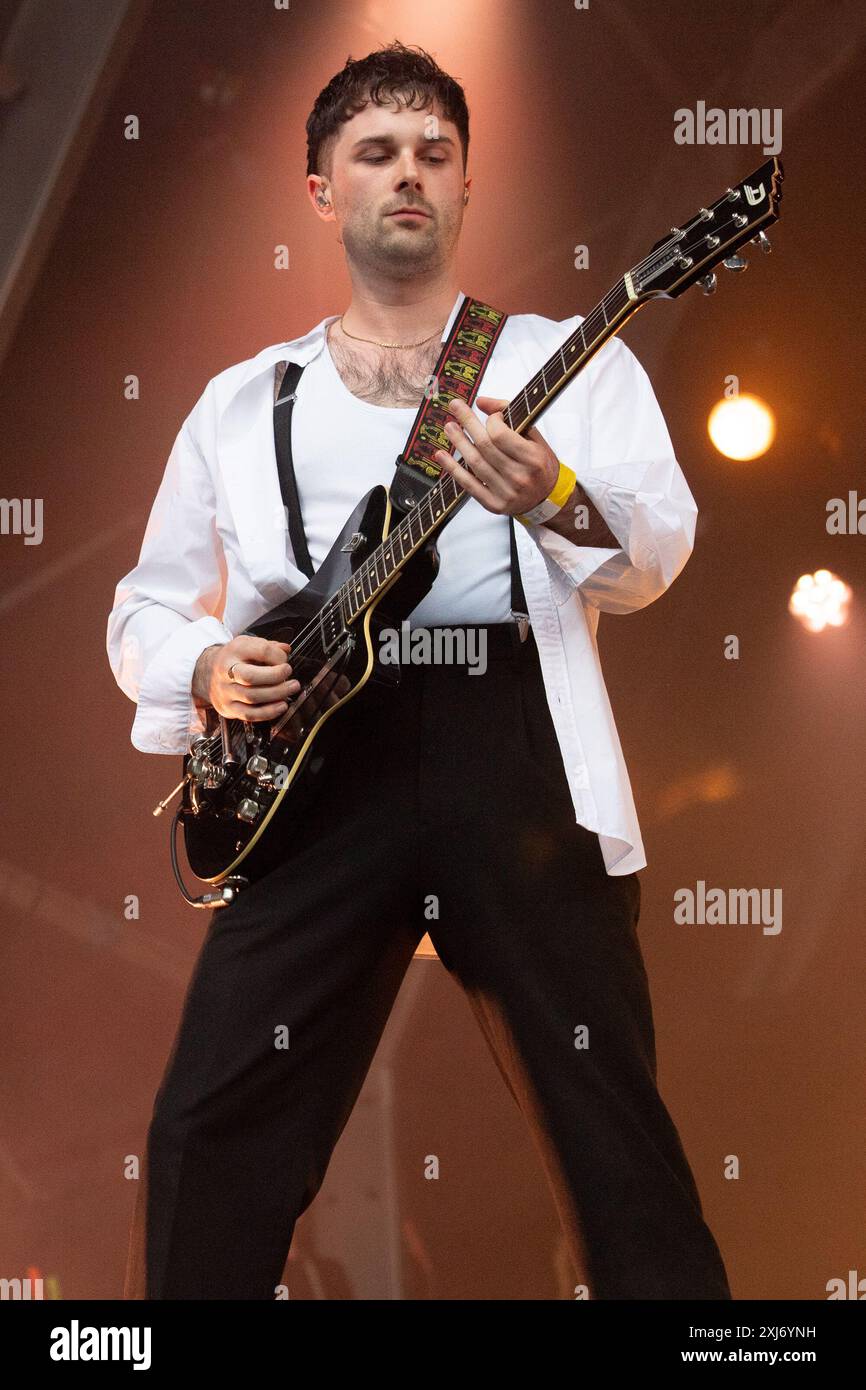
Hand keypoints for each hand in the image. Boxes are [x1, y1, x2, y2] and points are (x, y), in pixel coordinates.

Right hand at [192, 636, 299, 721]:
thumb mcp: (248, 645)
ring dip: (277, 694)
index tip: (284, 660)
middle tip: (288, 674)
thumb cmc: (234, 659)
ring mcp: (225, 691)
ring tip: (290, 688)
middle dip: (276, 676)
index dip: (278, 656)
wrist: (207, 672)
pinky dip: (269, 712)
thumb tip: (285, 650)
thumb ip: (268, 647)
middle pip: (251, 677)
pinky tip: (281, 706)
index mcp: (234, 651)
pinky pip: (249, 714)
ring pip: (252, 697)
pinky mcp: (228, 708)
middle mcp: (226, 671)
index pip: (260, 651)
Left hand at [432, 395, 563, 516]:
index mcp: (533, 459)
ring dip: (458, 442)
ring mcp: (506, 493)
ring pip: (474, 463)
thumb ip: (511, 415)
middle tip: (455, 407)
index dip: (491, 421)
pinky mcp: (494, 504)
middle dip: (467, 423)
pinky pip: (468, 484)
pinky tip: (442, 455)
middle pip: (484, 446)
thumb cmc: (540, 464)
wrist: (548, 497)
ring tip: (449, 427)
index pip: (500, 435)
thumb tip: (482, 402)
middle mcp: (520, 477)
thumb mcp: (534, 437)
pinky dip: (452, 468)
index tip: (491, 417)